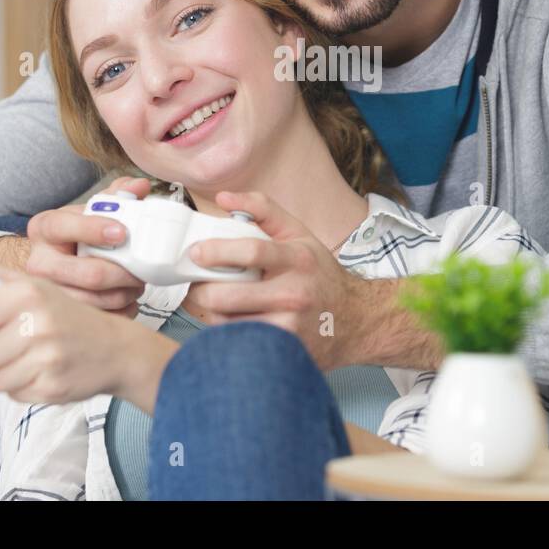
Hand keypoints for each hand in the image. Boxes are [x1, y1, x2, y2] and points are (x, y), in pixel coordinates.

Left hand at [0, 261, 131, 404]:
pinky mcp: (52, 388)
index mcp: (26, 293)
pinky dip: (22, 387)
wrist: (116, 348)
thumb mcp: (30, 284)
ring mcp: (47, 359)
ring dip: (2, 373)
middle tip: (5, 345)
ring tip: (24, 358)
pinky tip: (39, 371)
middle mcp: (37, 324)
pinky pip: (13, 396)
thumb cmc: (64, 314)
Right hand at [23, 175, 150, 315]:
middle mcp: (39, 262)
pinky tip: (128, 300)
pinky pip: (97, 319)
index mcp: (45, 228)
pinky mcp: (60, 315)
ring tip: (137, 284)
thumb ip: (116, 196)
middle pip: (88, 273)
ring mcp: (48, 292)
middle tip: (142, 270)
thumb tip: (139, 186)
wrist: (53, 265)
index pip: (64, 227)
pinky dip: (120, 311)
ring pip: (95, 300)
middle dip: (123, 273)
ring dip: (125, 294)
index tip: (122, 232)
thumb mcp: (89, 211)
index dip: (94, 230)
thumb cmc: (75, 236)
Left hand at [185, 191, 368, 369]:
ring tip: (207, 303)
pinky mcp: (284, 349)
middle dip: (200, 291)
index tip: (196, 252)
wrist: (356, 319)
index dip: (217, 251)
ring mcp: (290, 326)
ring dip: (208, 314)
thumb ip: (262, 210)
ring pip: (229, 324)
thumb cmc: (320, 274)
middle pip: (230, 295)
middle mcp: (295, 292)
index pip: (252, 250)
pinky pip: (241, 342)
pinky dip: (225, 333)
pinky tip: (225, 321)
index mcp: (297, 258)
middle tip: (193, 285)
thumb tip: (223, 198)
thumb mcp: (299, 234)